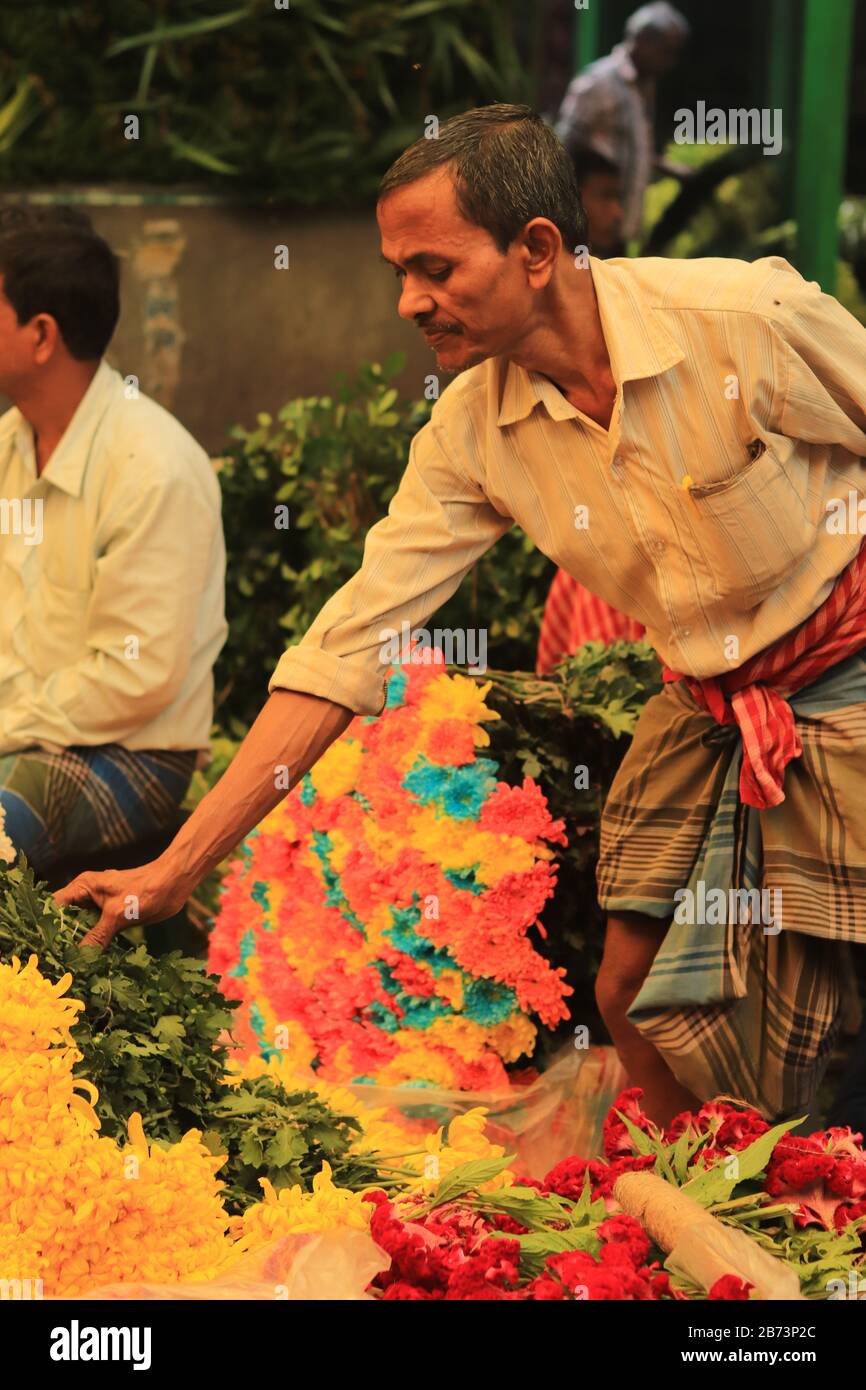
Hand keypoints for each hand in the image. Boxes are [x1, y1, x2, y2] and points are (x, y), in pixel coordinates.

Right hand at [53, 859, 188, 950]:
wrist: (174, 884)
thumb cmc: (145, 891)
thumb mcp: (117, 915)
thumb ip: (96, 936)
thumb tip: (79, 958)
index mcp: (83, 887)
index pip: (55, 906)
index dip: (48, 925)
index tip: (45, 947)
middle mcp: (88, 895)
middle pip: (67, 919)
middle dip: (63, 938)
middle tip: (57, 962)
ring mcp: (101, 906)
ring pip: (83, 927)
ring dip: (80, 943)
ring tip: (71, 966)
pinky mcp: (114, 916)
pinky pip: (98, 932)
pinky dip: (96, 944)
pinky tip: (92, 961)